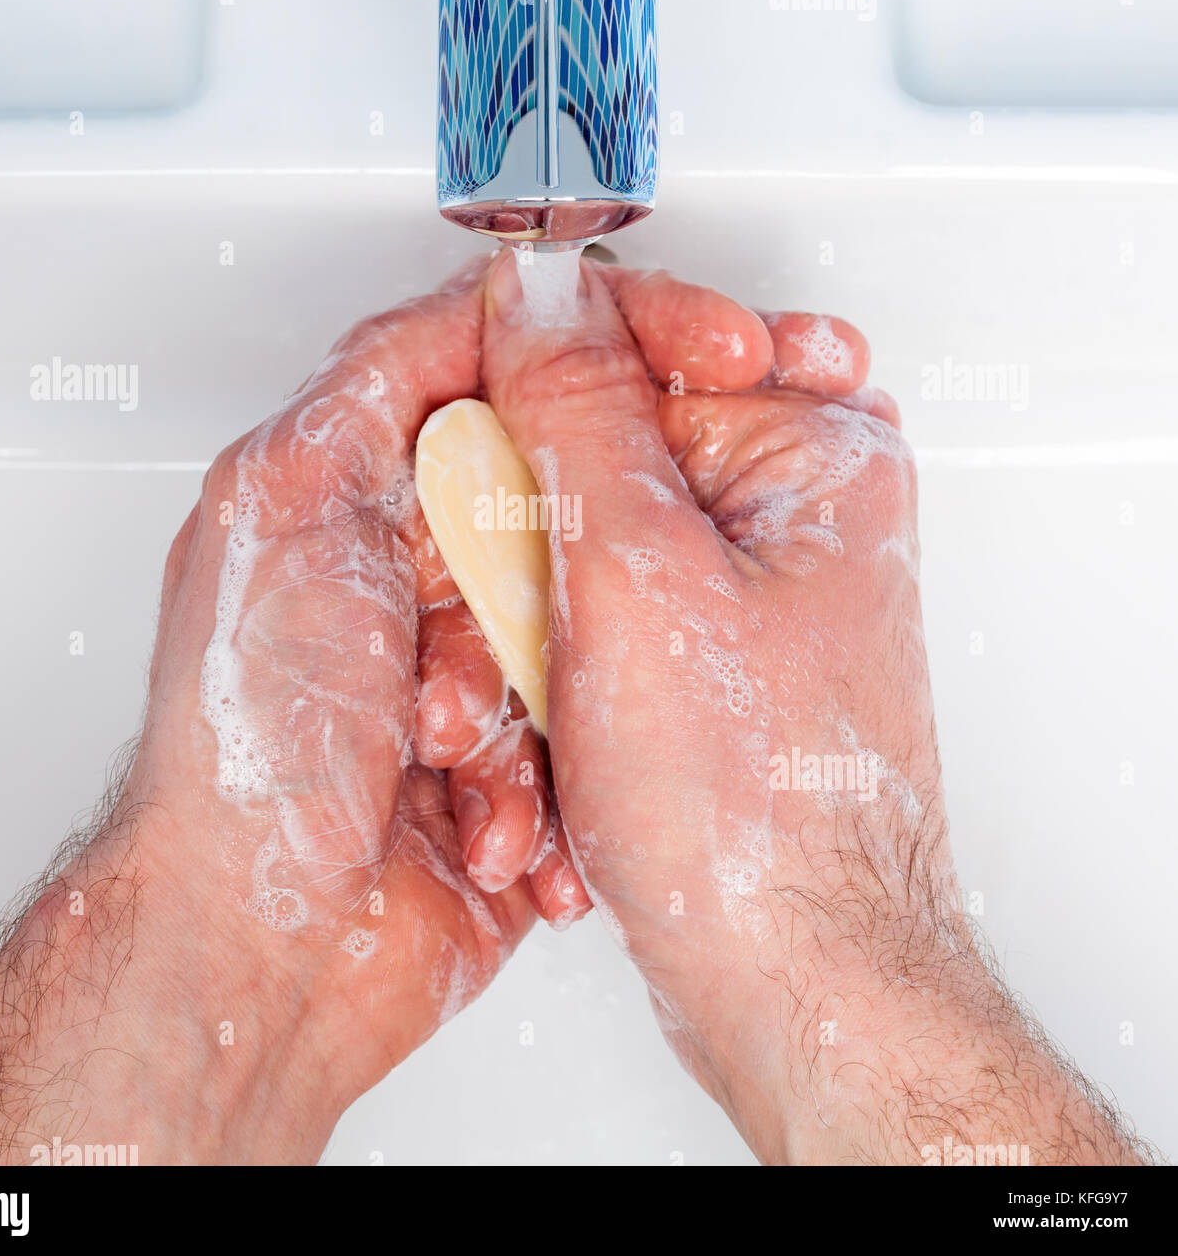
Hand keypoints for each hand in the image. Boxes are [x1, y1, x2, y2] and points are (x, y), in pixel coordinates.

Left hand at [0, 265, 577, 1163]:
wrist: (264, 946)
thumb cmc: (249, 744)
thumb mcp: (284, 507)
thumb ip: (375, 387)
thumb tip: (477, 301)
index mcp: (371, 493)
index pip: (515, 374)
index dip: (616, 349)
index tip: (721, 349)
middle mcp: (432, 569)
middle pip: (572, 505)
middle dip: (567, 579)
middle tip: (506, 639)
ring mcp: (485, 666)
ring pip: (596, 627)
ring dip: (540, 704)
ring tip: (449, 753)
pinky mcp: (527, 759)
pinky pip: (596, 735)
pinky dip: (551, 788)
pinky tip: (493, 824)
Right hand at [480, 252, 1144, 1164]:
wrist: (792, 981)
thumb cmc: (754, 819)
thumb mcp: (634, 578)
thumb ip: (575, 413)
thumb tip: (535, 295)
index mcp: (807, 450)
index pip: (635, 337)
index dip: (524, 401)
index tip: (468, 467)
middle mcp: (784, 506)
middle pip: (588, 455)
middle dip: (510, 560)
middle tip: (497, 640)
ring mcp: (739, 586)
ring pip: (570, 549)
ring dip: (518, 639)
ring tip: (520, 731)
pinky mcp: (700, 657)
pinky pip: (587, 624)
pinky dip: (550, 682)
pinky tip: (548, 759)